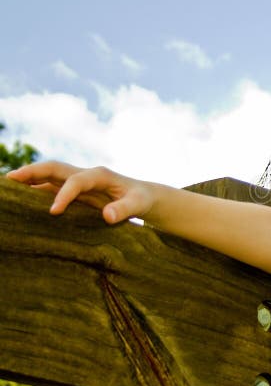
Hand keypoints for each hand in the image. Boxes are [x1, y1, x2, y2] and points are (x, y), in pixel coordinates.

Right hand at [6, 161, 153, 223]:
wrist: (143, 196)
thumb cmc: (141, 200)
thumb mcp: (139, 205)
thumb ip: (125, 209)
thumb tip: (107, 216)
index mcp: (100, 175)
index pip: (76, 181)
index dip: (64, 195)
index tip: (53, 212)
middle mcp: (85, 174)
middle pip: (54, 168)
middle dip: (32, 172)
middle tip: (9, 180)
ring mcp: (77, 181)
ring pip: (47, 176)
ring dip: (27, 180)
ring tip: (5, 189)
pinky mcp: (73, 190)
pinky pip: (49, 187)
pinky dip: (33, 190)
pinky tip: (18, 200)